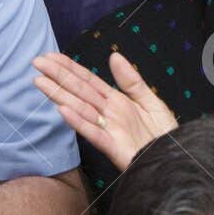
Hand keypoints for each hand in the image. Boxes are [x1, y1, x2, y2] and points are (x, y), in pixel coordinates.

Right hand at [32, 49, 177, 171]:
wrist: (177, 160)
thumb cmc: (164, 135)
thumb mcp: (151, 101)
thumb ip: (131, 80)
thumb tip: (113, 55)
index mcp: (116, 101)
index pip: (88, 80)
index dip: (69, 68)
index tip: (51, 56)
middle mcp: (108, 114)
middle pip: (79, 91)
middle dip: (58, 76)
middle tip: (36, 62)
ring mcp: (109, 130)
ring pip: (80, 109)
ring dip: (59, 95)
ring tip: (40, 83)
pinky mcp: (114, 147)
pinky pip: (93, 133)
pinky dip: (78, 121)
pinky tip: (63, 109)